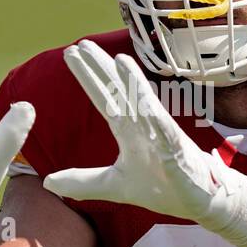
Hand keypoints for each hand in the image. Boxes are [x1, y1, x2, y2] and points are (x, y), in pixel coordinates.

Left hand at [43, 40, 246, 246]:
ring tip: (118, 58)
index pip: (104, 98)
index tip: (71, 53)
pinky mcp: (177, 149)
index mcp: (128, 131)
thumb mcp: (114, 186)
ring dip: (132, 82)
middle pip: (120, 91)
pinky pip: (165, 128)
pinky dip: (157, 115)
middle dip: (101, 68)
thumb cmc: (162, 188)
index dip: (89, 77)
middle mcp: (144, 126)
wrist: (200, 202)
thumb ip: (82, 181)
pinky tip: (151, 107)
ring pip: (144, 103)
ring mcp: (162, 134)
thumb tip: (46, 182)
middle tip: (81, 43)